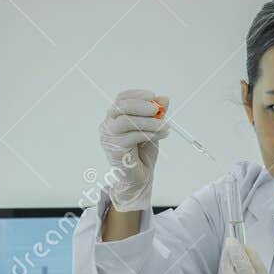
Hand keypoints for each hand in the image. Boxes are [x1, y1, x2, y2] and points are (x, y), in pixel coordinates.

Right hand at [99, 88, 169, 210]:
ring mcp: (109, 138)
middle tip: (158, 110)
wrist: (139, 177)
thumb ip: (156, 115)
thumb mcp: (152, 129)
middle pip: (120, 107)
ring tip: (165, 126)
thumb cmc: (143, 153)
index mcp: (115, 118)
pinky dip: (148, 133)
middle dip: (141, 105)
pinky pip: (132, 137)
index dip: (137, 95)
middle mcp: (108, 125)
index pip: (121, 100)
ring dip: (148, 122)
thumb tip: (164, 99)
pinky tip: (159, 135)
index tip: (153, 96)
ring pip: (126, 121)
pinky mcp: (115, 150)